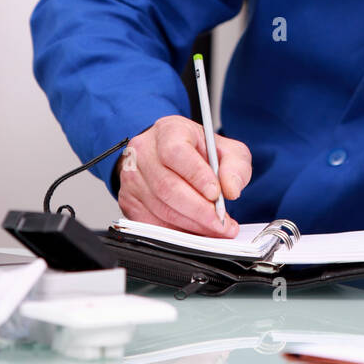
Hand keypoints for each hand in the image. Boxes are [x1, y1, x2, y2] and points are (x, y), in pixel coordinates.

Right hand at [115, 115, 251, 236]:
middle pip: (167, 186)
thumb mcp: (226, 149)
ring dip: (191, 225)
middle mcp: (144, 152)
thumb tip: (231, 189)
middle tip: (222, 223)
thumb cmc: (198, 151)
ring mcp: (132, 178)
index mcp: (168, 131)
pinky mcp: (128, 201)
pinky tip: (195, 232)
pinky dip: (176, 232)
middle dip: (199, 211)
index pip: (177, 153)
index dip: (197, 176)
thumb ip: (235, 166)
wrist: (171, 154)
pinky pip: (151, 224)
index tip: (216, 194)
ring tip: (214, 229)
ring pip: (160, 208)